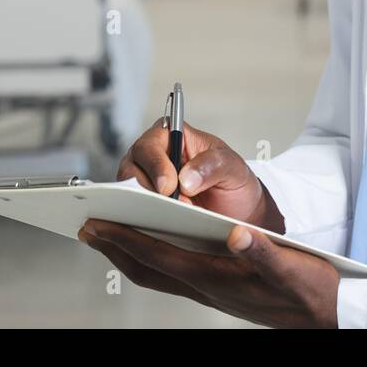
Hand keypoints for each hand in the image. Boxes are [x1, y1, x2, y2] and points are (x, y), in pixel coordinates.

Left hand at [78, 219, 339, 328]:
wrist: (327, 315)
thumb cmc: (310, 288)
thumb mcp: (292, 266)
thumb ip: (263, 251)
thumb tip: (238, 234)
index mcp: (218, 278)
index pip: (161, 257)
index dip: (127, 241)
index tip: (99, 224)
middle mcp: (208, 288)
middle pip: (148, 269)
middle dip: (115, 249)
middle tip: (87, 228)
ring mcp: (211, 291)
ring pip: (158, 273)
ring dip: (130, 254)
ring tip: (109, 235)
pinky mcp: (220, 289)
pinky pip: (174, 273)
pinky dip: (154, 258)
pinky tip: (153, 245)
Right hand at [116, 118, 283, 232]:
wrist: (238, 213)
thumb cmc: (233, 182)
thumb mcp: (234, 169)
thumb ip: (214, 165)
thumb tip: (186, 178)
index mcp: (173, 136)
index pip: (150, 145)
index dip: (155, 165)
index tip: (169, 186)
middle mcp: (153, 157)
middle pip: (131, 170)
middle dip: (147, 191)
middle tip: (169, 207)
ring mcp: (145, 183)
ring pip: (129, 195)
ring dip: (146, 209)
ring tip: (171, 220)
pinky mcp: (144, 208)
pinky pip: (134, 215)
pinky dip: (145, 223)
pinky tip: (162, 230)